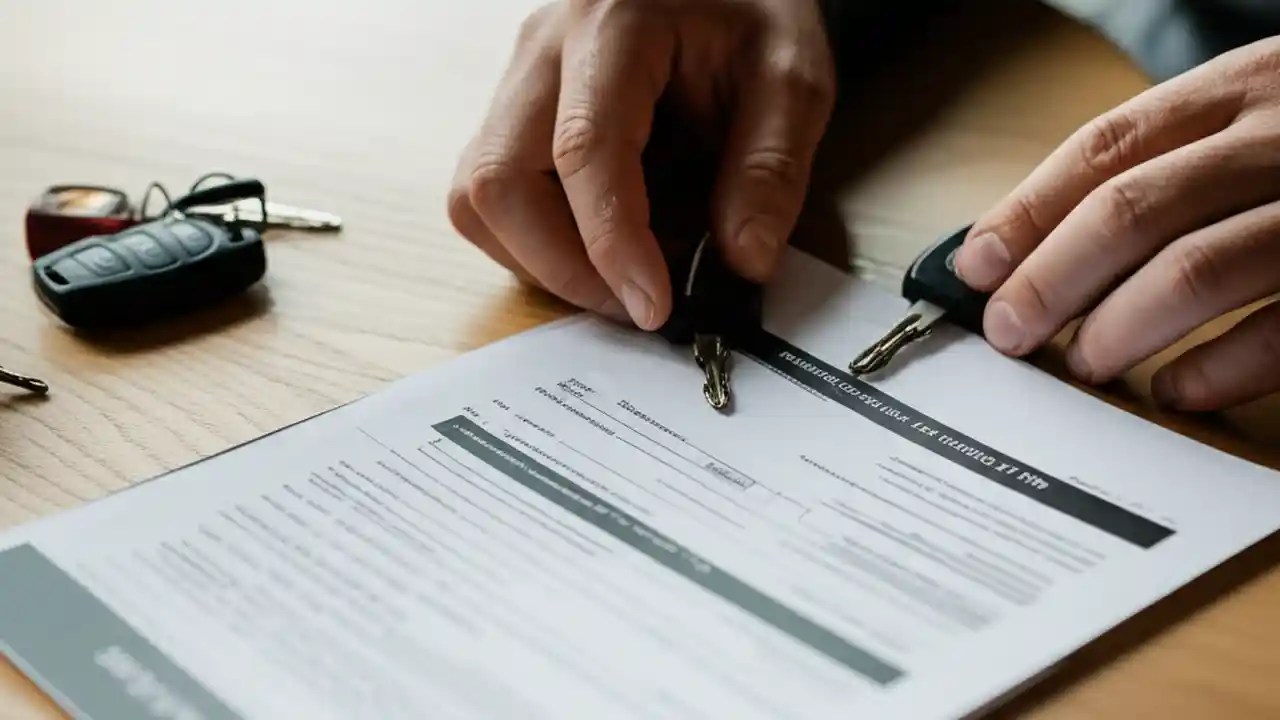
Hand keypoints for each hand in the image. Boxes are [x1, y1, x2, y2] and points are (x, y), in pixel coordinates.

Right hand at [447, 0, 834, 329]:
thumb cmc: (753, 15)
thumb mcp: (794, 77)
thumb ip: (771, 168)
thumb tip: (742, 264)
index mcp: (614, 23)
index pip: (584, 148)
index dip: (612, 243)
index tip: (654, 307)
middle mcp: (544, 49)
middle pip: (498, 178)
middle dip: (560, 265)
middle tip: (634, 305)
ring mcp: (517, 78)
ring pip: (478, 194)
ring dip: (539, 259)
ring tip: (618, 279)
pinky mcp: (514, 109)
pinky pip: (490, 194)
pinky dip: (534, 241)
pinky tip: (597, 247)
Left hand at [956, 37, 1279, 411]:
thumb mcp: (1263, 115)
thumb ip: (1171, 163)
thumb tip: (1034, 244)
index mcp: (1246, 86)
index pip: (1105, 147)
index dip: (1028, 210)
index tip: (975, 267)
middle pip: (1134, 208)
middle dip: (1054, 279)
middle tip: (1011, 331)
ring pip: (1201, 268)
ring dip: (1123, 327)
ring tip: (1084, 362)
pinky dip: (1222, 367)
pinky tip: (1177, 392)